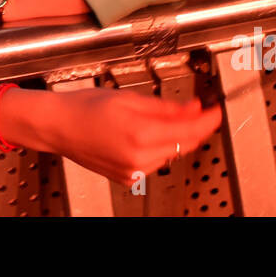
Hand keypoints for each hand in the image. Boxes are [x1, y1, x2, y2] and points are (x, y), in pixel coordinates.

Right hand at [45, 89, 222, 184]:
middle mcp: (139, 158)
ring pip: (170, 155)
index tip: (217, 110)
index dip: (209, 120)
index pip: (191, 131)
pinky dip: (158, 149)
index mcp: (141, 134)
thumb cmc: (85, 107)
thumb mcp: (130, 98)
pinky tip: (146, 135)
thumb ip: (166, 107)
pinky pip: (154, 163)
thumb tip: (194, 108)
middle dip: (195, 128)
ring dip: (175, 138)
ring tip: (164, 119)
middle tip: (199, 110)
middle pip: (184, 145)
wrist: (58, 126)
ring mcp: (133, 171)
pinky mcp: (127, 178)